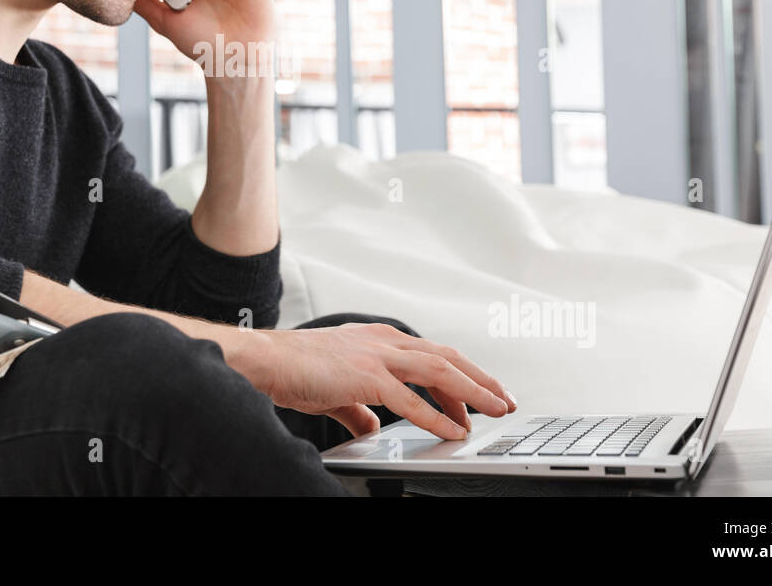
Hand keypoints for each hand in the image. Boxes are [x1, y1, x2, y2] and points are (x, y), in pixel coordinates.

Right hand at [255, 323, 516, 439]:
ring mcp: (377, 356)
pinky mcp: (366, 377)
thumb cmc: (294, 369)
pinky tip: (453, 431)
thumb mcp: (335, 386)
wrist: (265, 360)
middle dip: (481, 380)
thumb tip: (371, 427)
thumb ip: (358, 407)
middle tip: (505, 401)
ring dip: (473, 392)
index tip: (483, 393)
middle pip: (448, 358)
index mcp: (378, 339)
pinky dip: (436, 417)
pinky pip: (410, 400)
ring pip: (440, 371)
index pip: (432, 354)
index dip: (463, 374)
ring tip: (494, 412)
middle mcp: (384, 341)